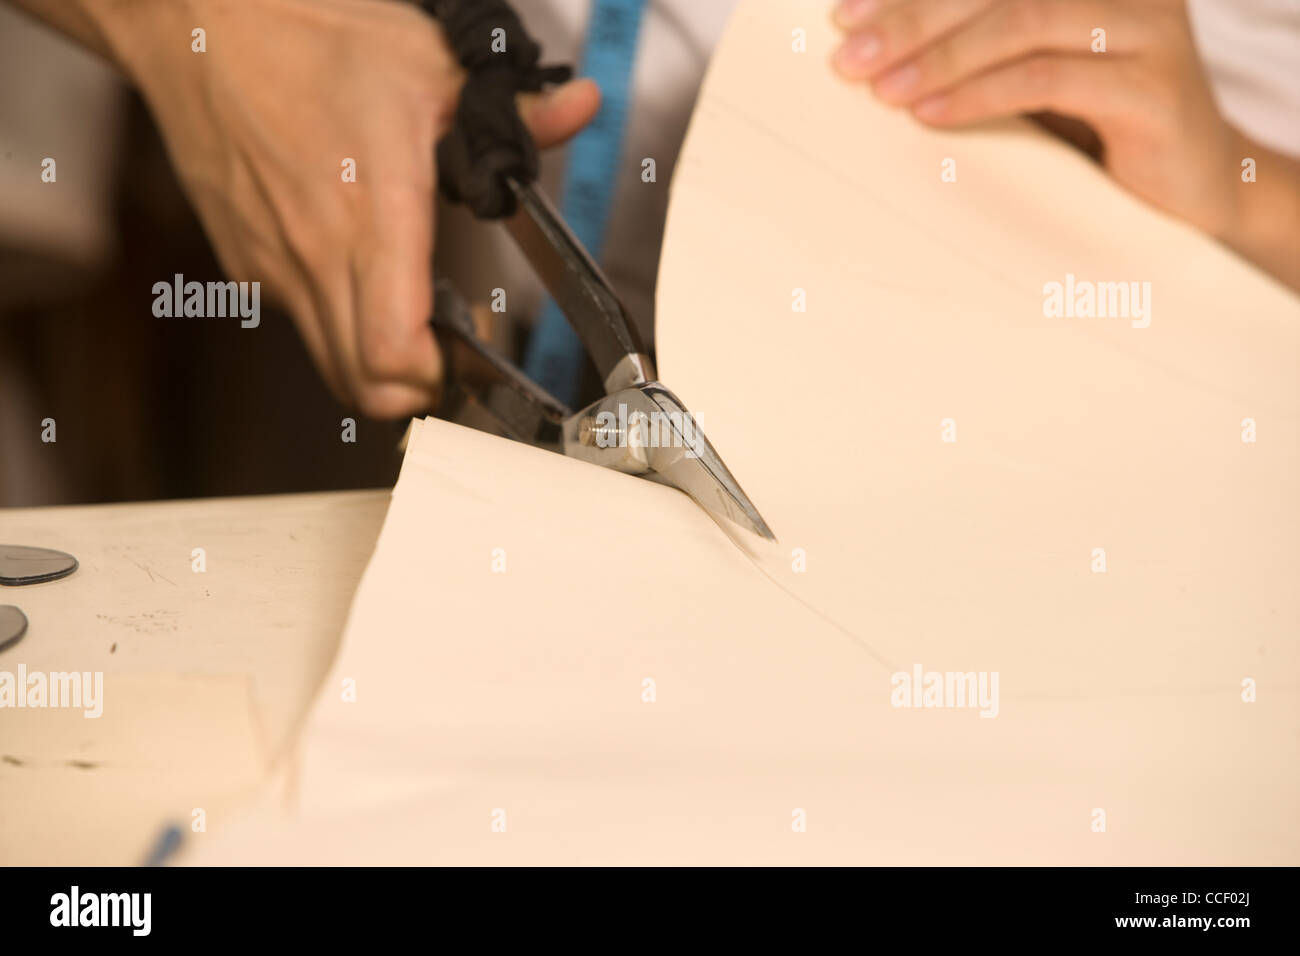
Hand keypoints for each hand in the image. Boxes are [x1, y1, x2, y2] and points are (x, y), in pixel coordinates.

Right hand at [105, 0, 597, 417]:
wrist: (193, 24)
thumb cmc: (302, 37)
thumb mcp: (429, 65)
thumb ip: (513, 110)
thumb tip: (579, 109)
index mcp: (369, 216)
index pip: (391, 354)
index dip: (437, 379)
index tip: (469, 356)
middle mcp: (315, 255)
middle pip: (363, 387)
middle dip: (417, 389)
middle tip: (450, 351)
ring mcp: (274, 266)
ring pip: (330, 363)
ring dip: (376, 364)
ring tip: (412, 315)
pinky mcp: (247, 263)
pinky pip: (300, 321)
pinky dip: (338, 323)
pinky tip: (360, 274)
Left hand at [829, 0, 1299, 289]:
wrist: (1192, 191)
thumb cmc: (1094, 129)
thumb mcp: (1027, 76)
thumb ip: (974, 50)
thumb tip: (874, 52)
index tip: (844, 15)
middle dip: (912, 18)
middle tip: (850, 55)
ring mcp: (1148, 28)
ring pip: (1023, 21)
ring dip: (940, 56)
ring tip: (882, 90)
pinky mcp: (1156, 87)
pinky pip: (1049, 78)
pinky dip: (981, 94)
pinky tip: (930, 115)